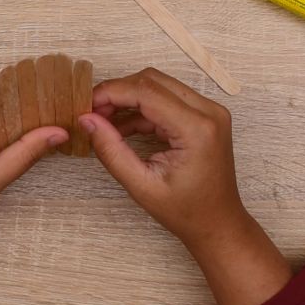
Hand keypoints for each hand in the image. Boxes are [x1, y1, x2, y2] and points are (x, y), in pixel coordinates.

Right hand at [79, 68, 290, 304]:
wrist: (217, 223)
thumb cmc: (186, 211)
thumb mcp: (141, 185)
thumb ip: (111, 150)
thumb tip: (86, 120)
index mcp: (197, 128)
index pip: (146, 91)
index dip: (112, 92)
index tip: (86, 104)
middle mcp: (208, 112)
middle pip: (153, 81)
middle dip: (118, 92)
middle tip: (93, 112)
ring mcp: (210, 111)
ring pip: (159, 86)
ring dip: (129, 99)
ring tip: (104, 121)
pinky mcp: (204, 116)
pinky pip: (167, 99)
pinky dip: (142, 109)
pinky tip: (122, 128)